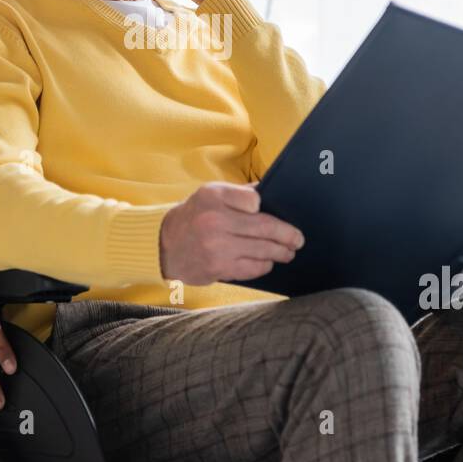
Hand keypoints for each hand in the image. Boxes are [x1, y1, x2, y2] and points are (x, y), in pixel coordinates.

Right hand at [158, 182, 303, 285]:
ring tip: (288, 252)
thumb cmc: (194, 216)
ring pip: (262, 250)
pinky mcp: (218, 268)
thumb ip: (238, 193)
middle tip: (298, 239)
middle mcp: (214, 220)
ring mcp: (217, 246)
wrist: (164, 246)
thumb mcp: (210, 194)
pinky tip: (268, 262)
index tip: (279, 213)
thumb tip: (269, 193)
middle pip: (265, 227)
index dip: (267, 207)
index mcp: (213, 197)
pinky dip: (264, 265)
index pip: (253, 200)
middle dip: (287, 235)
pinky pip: (252, 268)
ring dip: (280, 252)